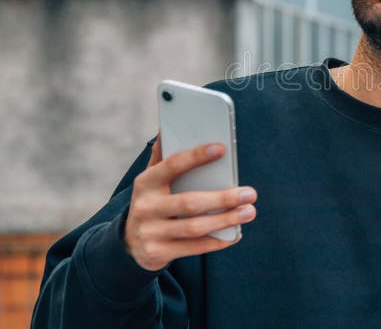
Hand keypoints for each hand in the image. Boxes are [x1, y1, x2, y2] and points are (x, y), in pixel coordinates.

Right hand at [124, 133, 257, 270]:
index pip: (172, 165)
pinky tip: (236, 233)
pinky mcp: (157, 253)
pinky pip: (194, 247)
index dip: (196, 156)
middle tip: (250, 193)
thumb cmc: (153, 201)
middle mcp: (145, 207)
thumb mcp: (152, 179)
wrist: (129, 243)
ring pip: (194, 227)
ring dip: (226, 220)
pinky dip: (218, 241)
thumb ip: (163, 156)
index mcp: (146, 182)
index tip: (221, 148)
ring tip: (249, 211)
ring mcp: (150, 232)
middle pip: (189, 202)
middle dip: (223, 198)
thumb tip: (168, 126)